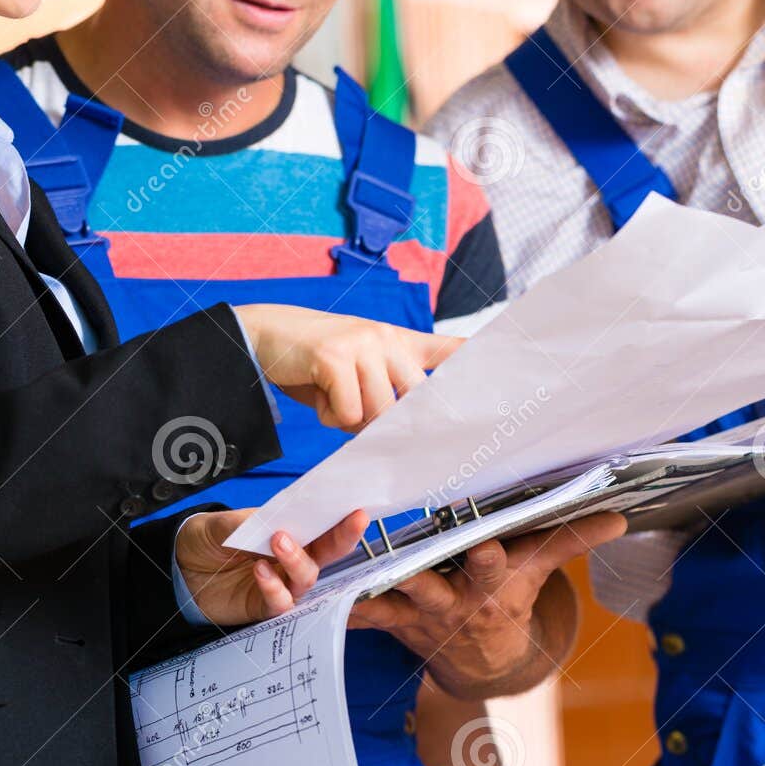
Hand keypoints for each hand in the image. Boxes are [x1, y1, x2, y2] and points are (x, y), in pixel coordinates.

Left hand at [175, 505, 368, 627]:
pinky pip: (280, 603)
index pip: (321, 524)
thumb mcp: (224, 522)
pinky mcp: (263, 607)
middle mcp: (291, 558)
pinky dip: (273, 588)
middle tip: (352, 522)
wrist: (178, 567)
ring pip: (306, 578)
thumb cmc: (206, 538)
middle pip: (327, 552)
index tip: (358, 510)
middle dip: (342, 538)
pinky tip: (259, 571)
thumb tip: (280, 522)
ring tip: (277, 542)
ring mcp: (280, 583)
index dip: (342, 519)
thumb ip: (252, 522)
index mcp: (288, 531)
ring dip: (298, 560)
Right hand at [235, 303, 458, 428]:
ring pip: (379, 412)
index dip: (475, 360)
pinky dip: (331, 416)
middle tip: (362, 415)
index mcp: (396, 341)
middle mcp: (386, 337)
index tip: (502, 373)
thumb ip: (385, 389)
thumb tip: (403, 431)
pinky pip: (349, 412)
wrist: (262, 334)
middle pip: (413, 399)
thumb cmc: (313, 362)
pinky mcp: (334, 356)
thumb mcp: (357, 366)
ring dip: (354, 420)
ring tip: (333, 399)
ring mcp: (361, 343)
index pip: (446, 348)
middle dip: (393, 423)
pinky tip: (317, 394)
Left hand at [349, 512, 625, 696]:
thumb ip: (572, 538)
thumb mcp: (540, 570)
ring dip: (358, 587)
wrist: (487, 663)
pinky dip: (330, 606)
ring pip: (386, 598)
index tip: (481, 543)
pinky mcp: (391, 621)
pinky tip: (300, 597)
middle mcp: (451, 602)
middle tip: (394, 561)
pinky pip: (358, 614)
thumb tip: (619, 515)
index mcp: (490, 586)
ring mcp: (417, 614)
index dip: (485, 558)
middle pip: (431, 586)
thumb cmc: (512, 599)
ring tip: (325, 572)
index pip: (490, 567)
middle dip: (415, 576)